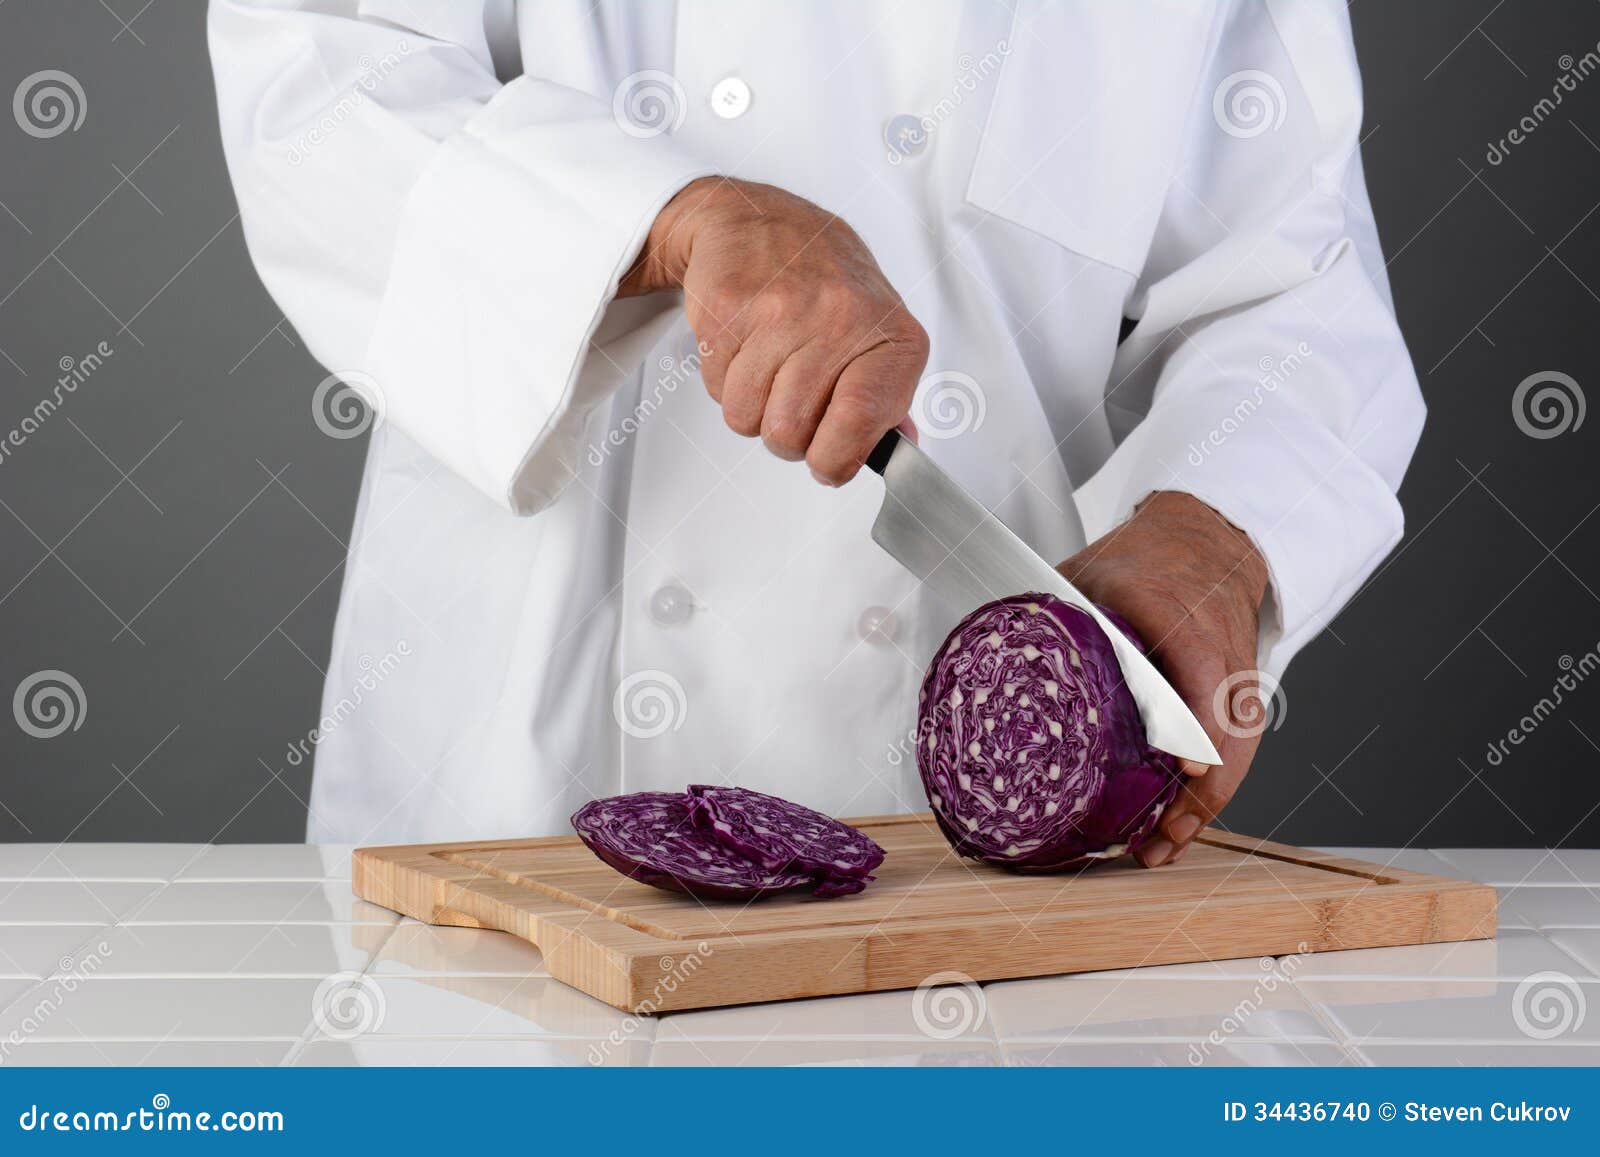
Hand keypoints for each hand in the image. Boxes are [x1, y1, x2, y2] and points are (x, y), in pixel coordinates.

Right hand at [619, 177, 928, 484]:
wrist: (764, 222)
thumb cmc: (826, 284)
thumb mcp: (880, 334)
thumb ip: (888, 400)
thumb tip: (901, 450)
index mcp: (889, 335)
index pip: (860, 424)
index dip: (835, 459)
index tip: (828, 462)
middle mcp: (839, 318)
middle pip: (790, 434)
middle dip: (784, 435)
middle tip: (790, 401)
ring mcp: (780, 311)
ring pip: (746, 417)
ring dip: (751, 407)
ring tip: (768, 366)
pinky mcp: (728, 308)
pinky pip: (715, 386)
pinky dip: (724, 379)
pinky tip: (745, 344)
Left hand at [1057, 491, 1270, 866]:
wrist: (1208, 540)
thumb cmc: (1143, 557)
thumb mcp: (1088, 572)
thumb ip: (1050, 614)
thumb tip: (986, 657)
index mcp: (1179, 615)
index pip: (1201, 671)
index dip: (1198, 720)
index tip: (1188, 765)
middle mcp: (1220, 650)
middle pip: (1228, 729)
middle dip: (1200, 793)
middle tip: (1156, 839)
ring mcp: (1239, 676)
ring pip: (1238, 748)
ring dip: (1205, 805)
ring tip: (1161, 848)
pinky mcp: (1241, 696)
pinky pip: (1236, 748)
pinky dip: (1212, 791)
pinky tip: (1177, 824)